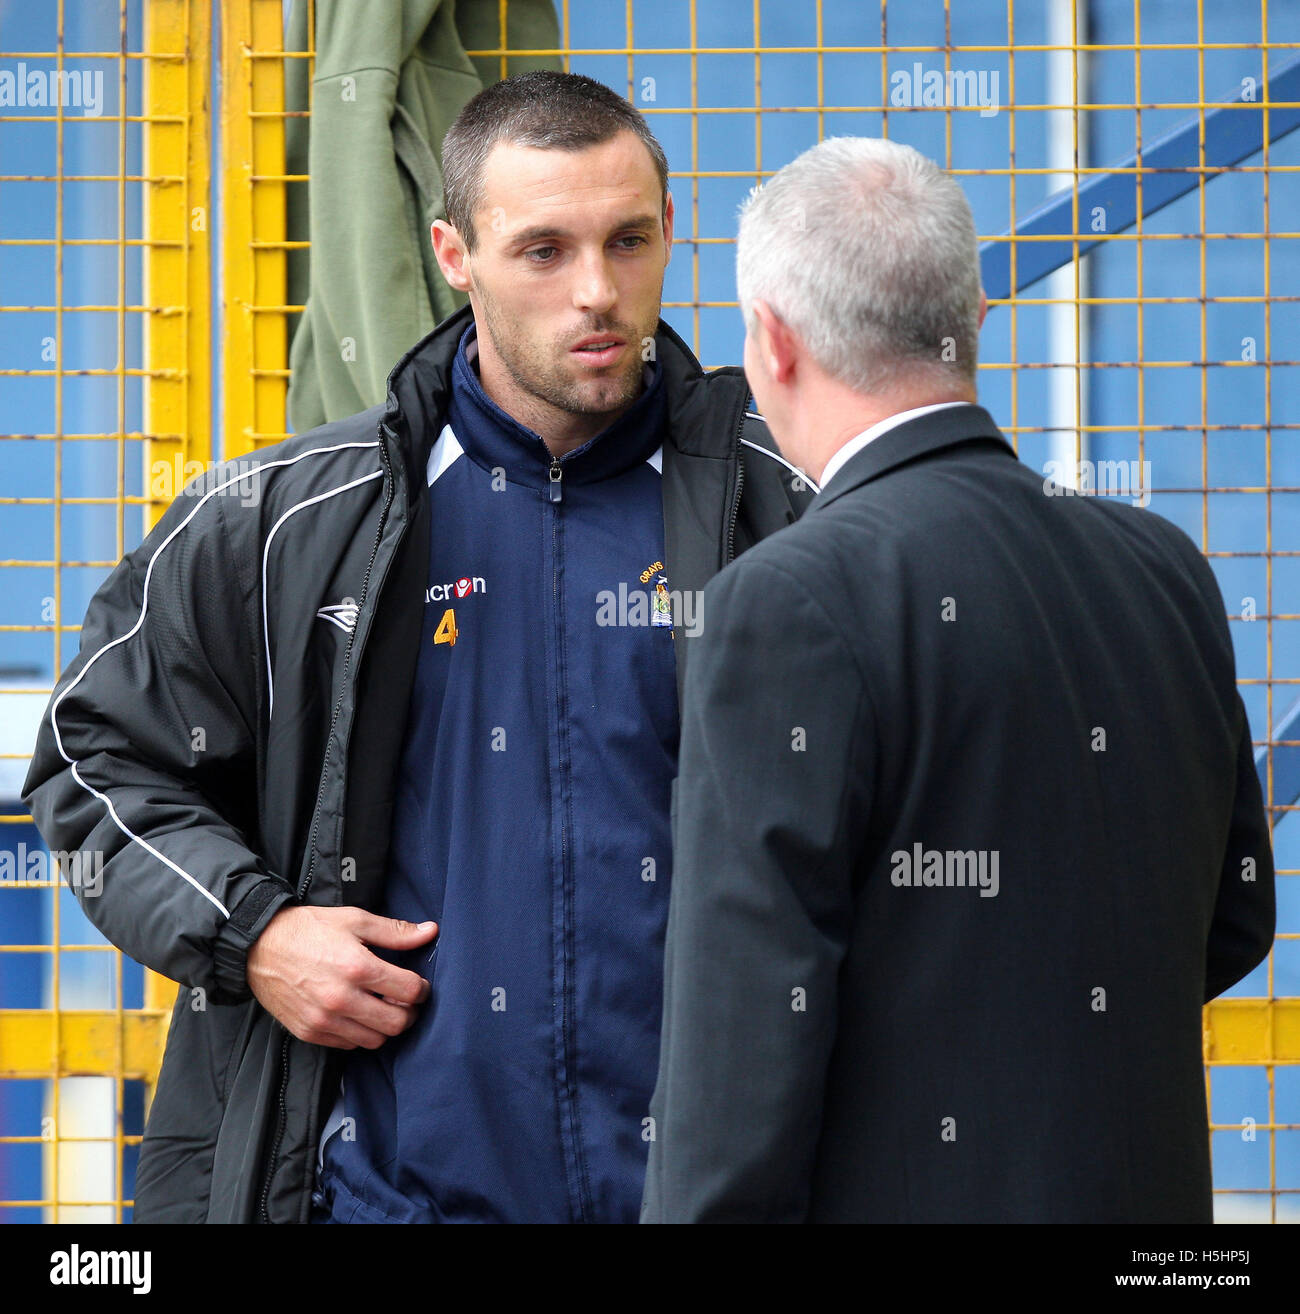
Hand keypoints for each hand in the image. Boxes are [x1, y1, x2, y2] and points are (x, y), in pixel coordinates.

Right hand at [246, 905, 436, 1048]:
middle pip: (397, 1023)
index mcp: (357, 967)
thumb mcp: (355, 920)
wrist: (259, 946)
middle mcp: (342, 999)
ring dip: (385, 1026)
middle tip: (404, 1000)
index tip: (418, 984)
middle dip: (408, 1012)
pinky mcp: (309, 1032)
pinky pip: (349, 1045)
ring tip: (381, 1007)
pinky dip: (360, 1033)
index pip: (410, 991)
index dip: (421, 988)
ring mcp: (324, 1020)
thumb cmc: (309, 929)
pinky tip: (357, 1014)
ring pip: (375, 1040)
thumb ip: (395, 932)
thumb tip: (430, 932)